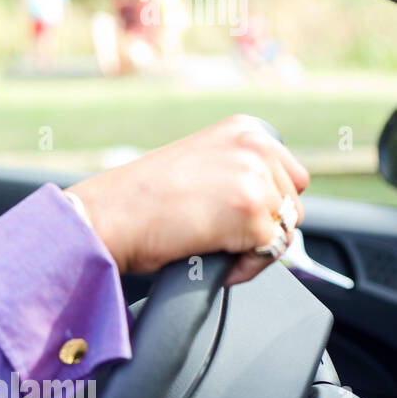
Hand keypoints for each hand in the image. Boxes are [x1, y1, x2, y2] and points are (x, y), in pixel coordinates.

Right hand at [65, 114, 309, 285]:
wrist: (105, 216)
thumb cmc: (135, 200)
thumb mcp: (196, 167)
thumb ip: (235, 174)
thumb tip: (268, 206)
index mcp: (243, 130)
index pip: (289, 176)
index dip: (265, 205)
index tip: (234, 218)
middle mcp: (254, 146)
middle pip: (292, 205)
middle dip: (262, 228)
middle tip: (218, 236)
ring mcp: (255, 178)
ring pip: (283, 231)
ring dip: (251, 249)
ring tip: (210, 246)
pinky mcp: (251, 214)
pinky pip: (268, 255)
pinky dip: (242, 267)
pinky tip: (207, 256)